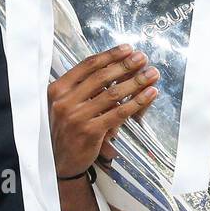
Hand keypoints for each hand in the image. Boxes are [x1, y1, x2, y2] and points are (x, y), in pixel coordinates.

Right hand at [48, 44, 158, 177]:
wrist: (58, 161)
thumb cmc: (66, 129)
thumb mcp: (66, 104)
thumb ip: (83, 88)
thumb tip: (115, 68)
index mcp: (58, 89)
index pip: (87, 66)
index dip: (110, 55)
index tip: (128, 49)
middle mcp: (65, 101)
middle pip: (102, 77)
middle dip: (126, 65)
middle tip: (143, 58)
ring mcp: (77, 116)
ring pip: (112, 94)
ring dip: (136, 82)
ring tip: (152, 74)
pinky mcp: (90, 132)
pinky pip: (118, 113)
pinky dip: (137, 102)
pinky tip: (150, 94)